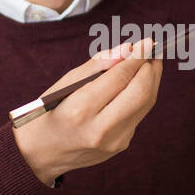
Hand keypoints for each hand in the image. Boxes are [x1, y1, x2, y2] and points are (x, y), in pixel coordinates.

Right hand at [13, 39, 161, 185]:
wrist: (43, 152)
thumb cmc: (52, 111)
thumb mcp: (66, 83)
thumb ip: (98, 64)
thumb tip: (128, 49)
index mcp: (80, 109)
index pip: (119, 77)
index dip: (137, 57)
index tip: (146, 42)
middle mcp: (99, 128)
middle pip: (140, 92)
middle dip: (150, 67)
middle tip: (152, 50)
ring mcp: (113, 141)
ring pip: (146, 104)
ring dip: (152, 79)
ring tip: (150, 62)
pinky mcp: (121, 145)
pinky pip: (139, 114)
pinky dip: (142, 94)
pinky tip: (138, 82)